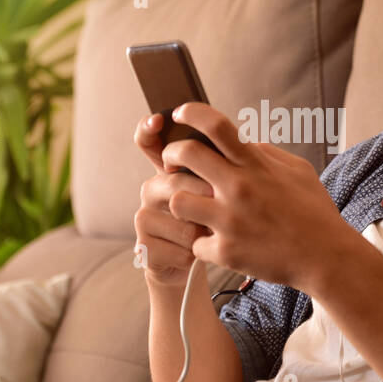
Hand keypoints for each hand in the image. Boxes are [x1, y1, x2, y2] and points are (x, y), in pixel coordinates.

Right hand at [132, 111, 214, 287]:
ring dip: (205, 229)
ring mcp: (144, 218)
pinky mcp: (145, 248)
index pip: (148, 142)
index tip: (158, 120)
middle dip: (205, 193)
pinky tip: (198, 254)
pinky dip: (199, 254)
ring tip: (211, 233)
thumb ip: (219, 164)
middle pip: (175, 182)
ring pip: (181, 219)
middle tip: (223, 202)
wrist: (195, 261)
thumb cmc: (211, 219)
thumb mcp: (218, 188)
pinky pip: (180, 248)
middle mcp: (150, 189)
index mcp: (167, 170)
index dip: (148, 129)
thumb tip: (238, 139)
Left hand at [161, 101, 356, 290]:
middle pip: (185, 154)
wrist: (326, 258)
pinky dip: (203, 244)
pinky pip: (194, 243)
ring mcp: (229, 221)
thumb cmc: (314, 212)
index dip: (191, 112)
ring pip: (177, 200)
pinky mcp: (226, 251)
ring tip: (192, 208)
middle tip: (173, 163)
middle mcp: (239, 188)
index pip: (215, 124)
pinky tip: (216, 243)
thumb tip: (243, 142)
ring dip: (180, 202)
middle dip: (171, 155)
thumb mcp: (298, 171)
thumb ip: (266, 153)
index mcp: (256, 165)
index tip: (180, 114)